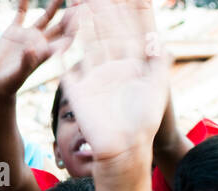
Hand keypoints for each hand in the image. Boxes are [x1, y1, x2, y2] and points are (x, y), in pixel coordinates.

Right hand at [0, 0, 73, 96]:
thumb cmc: (8, 84)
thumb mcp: (17, 75)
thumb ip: (26, 62)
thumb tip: (32, 48)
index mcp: (46, 52)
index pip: (65, 38)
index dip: (73, 27)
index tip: (78, 15)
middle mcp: (40, 42)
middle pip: (61, 25)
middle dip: (71, 13)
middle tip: (79, 1)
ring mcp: (28, 35)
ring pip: (46, 16)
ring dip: (54, 5)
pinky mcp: (13, 32)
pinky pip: (20, 14)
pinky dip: (23, 3)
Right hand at [60, 0, 168, 164]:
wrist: (124, 148)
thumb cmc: (145, 120)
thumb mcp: (157, 85)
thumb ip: (157, 60)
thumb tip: (155, 37)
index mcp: (132, 63)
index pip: (129, 30)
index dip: (127, 11)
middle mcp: (111, 67)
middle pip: (105, 32)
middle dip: (102, 10)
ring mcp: (93, 78)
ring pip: (87, 45)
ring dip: (83, 25)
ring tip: (78, 4)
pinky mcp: (77, 92)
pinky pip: (68, 70)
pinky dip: (63, 56)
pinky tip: (59, 40)